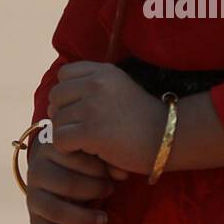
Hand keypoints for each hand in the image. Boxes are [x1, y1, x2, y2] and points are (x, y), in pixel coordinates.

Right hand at [25, 132, 126, 223]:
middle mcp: (36, 170)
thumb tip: (122, 174)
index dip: (99, 169)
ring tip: (103, 219)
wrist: (62, 171)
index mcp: (51, 147)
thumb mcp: (96, 153)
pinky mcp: (34, 218)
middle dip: (94, 190)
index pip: (74, 158)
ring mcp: (32, 195)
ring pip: (55, 211)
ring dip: (83, 218)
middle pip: (66, 185)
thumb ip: (109, 159)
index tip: (117, 174)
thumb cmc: (86, 161)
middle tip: (111, 191)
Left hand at [47, 61, 167, 175]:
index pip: (64, 75)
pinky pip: (60, 140)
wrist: (168, 137)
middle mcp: (95, 84)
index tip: (79, 108)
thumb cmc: (144, 118)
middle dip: (62, 114)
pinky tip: (87, 151)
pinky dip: (69, 149)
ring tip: (87, 142)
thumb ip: (94, 86)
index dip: (67, 93)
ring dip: (67, 134)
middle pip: (56, 96)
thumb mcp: (120, 88)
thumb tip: (56, 101)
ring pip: (56, 120)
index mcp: (103, 71)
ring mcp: (92, 107)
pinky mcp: (90, 131)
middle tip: (79, 128)